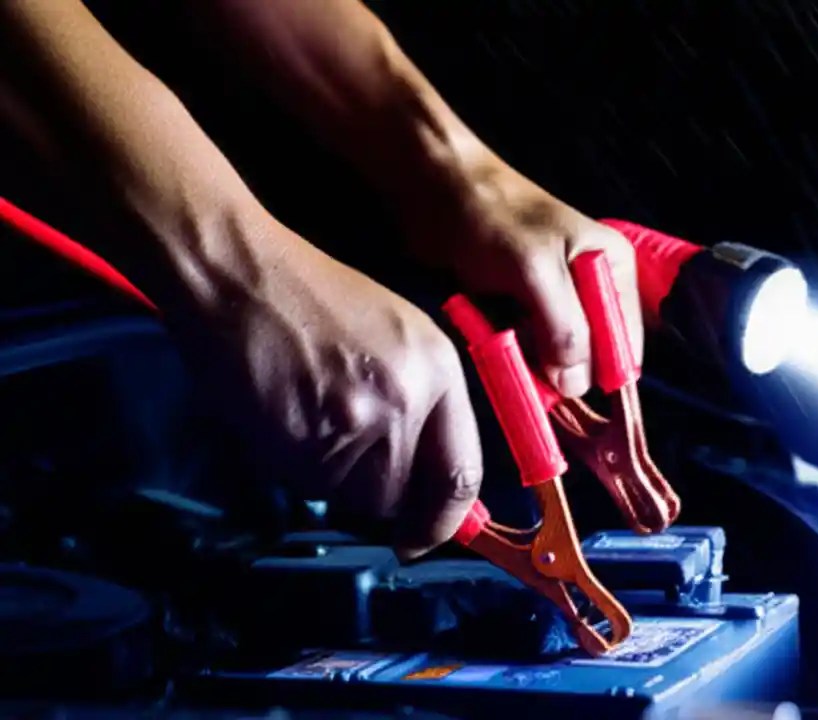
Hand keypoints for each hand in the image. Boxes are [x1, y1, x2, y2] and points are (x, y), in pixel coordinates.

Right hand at [168, 215, 481, 556]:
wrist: (240, 274)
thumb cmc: (316, 297)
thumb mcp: (400, 335)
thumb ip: (425, 403)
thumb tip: (429, 480)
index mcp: (439, 372)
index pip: (461, 475)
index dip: (445, 520)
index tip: (424, 536)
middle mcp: (406, 404)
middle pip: (400, 497)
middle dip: (376, 491)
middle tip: (347, 454)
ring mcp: (352, 425)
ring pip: (351, 497)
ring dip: (333, 476)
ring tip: (312, 417)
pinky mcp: (298, 443)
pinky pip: (307, 485)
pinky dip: (298, 464)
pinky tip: (287, 416)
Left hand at [400, 148, 642, 398]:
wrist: (435, 188)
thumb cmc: (491, 218)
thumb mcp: (534, 271)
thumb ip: (564, 328)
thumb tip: (578, 387)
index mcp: (614, 270)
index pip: (624, 344)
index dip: (600, 374)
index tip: (564, 394)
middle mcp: (594, 288)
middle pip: (592, 356)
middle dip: (562, 373)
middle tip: (528, 377)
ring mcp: (558, 301)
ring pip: (557, 358)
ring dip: (533, 368)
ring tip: (507, 359)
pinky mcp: (525, 309)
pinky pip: (529, 350)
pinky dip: (513, 358)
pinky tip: (495, 350)